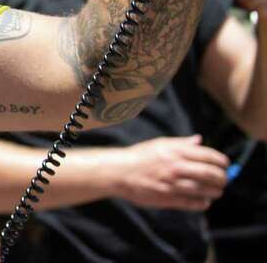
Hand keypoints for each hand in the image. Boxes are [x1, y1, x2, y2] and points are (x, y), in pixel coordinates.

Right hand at [107, 135, 227, 210]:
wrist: (119, 172)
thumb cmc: (139, 156)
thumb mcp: (160, 144)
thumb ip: (182, 143)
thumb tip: (199, 140)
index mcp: (176, 151)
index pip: (209, 156)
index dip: (221, 161)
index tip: (224, 164)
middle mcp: (177, 167)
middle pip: (212, 174)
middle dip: (222, 178)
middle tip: (223, 179)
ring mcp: (174, 184)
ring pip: (207, 190)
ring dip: (216, 191)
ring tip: (216, 190)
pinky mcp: (170, 199)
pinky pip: (196, 203)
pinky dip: (204, 202)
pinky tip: (203, 199)